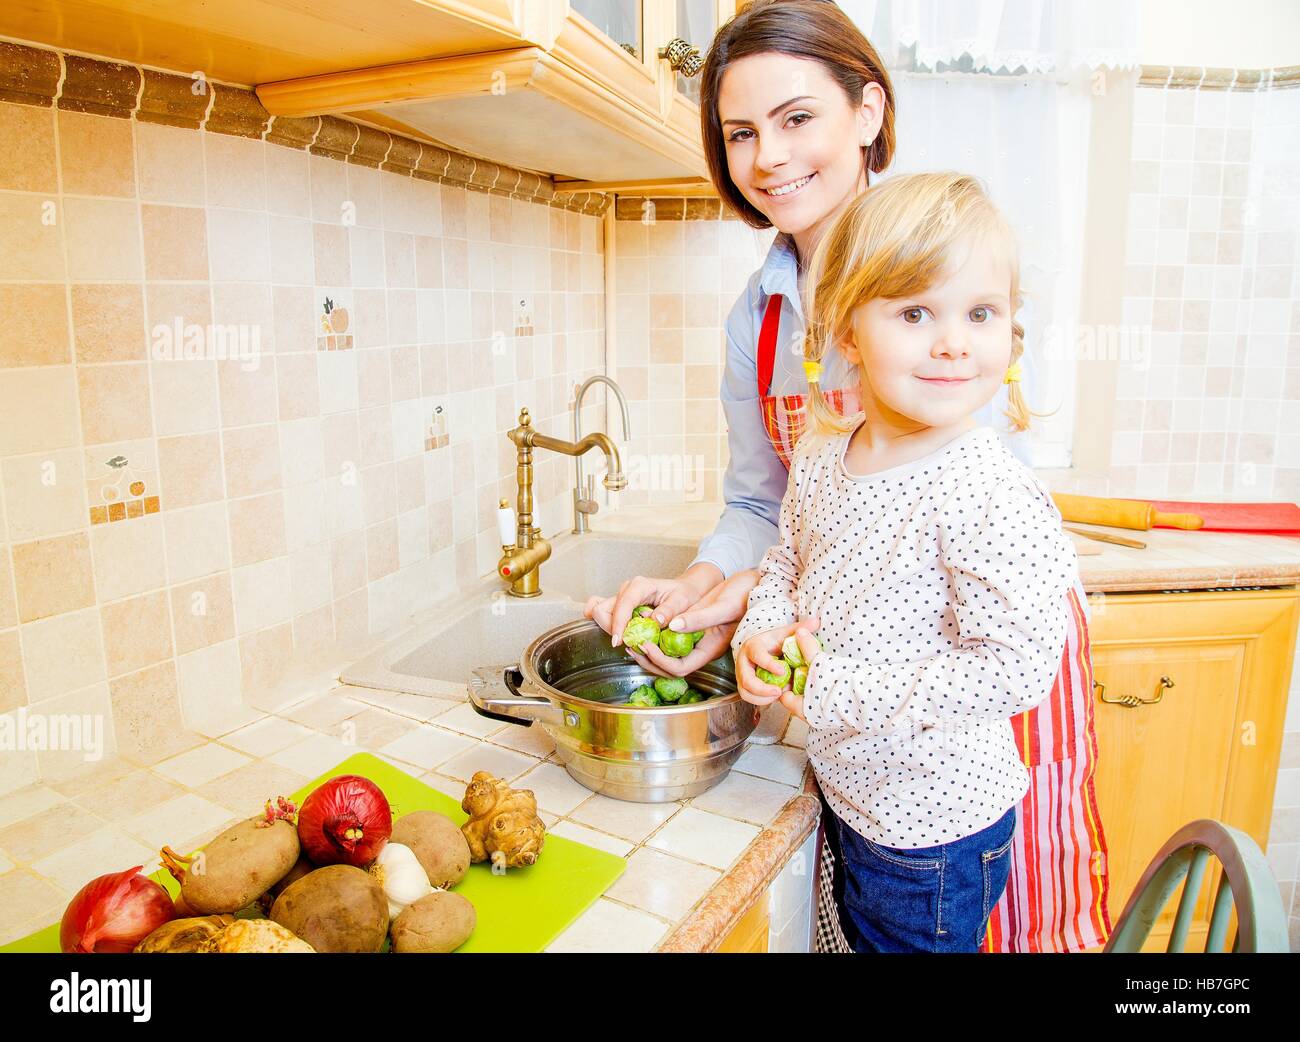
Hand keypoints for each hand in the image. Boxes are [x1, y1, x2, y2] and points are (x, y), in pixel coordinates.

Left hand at [628, 569, 762, 677]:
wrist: (750, 584)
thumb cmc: (743, 597)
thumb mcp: (722, 607)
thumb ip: (699, 619)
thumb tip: (673, 625)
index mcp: (709, 650)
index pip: (680, 667)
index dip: (660, 661)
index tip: (645, 645)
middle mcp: (700, 648)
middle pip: (669, 666)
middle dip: (648, 658)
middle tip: (631, 644)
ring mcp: (695, 638)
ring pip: (667, 653)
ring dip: (648, 648)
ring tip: (632, 635)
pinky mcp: (690, 626)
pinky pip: (668, 637)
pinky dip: (655, 633)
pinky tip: (644, 622)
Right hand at [736, 618, 821, 709]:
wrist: (761, 648)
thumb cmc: (774, 641)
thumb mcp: (785, 633)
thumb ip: (800, 628)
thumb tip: (816, 621)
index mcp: (753, 646)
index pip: (757, 655)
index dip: (769, 664)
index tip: (783, 671)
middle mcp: (743, 661)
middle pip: (746, 679)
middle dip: (762, 689)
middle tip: (779, 691)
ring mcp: (742, 674)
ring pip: (745, 691)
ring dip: (761, 698)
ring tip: (778, 696)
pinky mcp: (744, 685)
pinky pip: (748, 697)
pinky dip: (761, 701)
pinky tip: (775, 698)